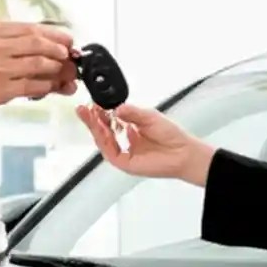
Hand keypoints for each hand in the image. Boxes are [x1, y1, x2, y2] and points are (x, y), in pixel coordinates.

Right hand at [0, 21, 77, 116]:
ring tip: (66, 75)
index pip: (29, 27)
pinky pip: (32, 85)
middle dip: (60, 50)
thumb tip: (43, 46)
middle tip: (71, 57)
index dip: (54, 33)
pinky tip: (51, 88)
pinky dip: (47, 87)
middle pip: (38, 42)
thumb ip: (6, 43)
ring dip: (57, 70)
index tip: (67, 40)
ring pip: (39, 63)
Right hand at [75, 103, 215, 185]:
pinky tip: (101, 128)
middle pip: (103, 131)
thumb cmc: (171, 135)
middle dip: (92, 119)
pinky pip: (109, 151)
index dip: (100, 112)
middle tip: (83, 108)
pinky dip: (103, 140)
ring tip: (88, 114)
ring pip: (103, 141)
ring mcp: (124, 153)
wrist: (183, 152)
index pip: (110, 121)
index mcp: (131, 129)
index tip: (93, 103)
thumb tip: (116, 108)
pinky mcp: (125, 163)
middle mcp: (125, 141)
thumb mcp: (149, 117)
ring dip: (94, 127)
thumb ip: (132, 112)